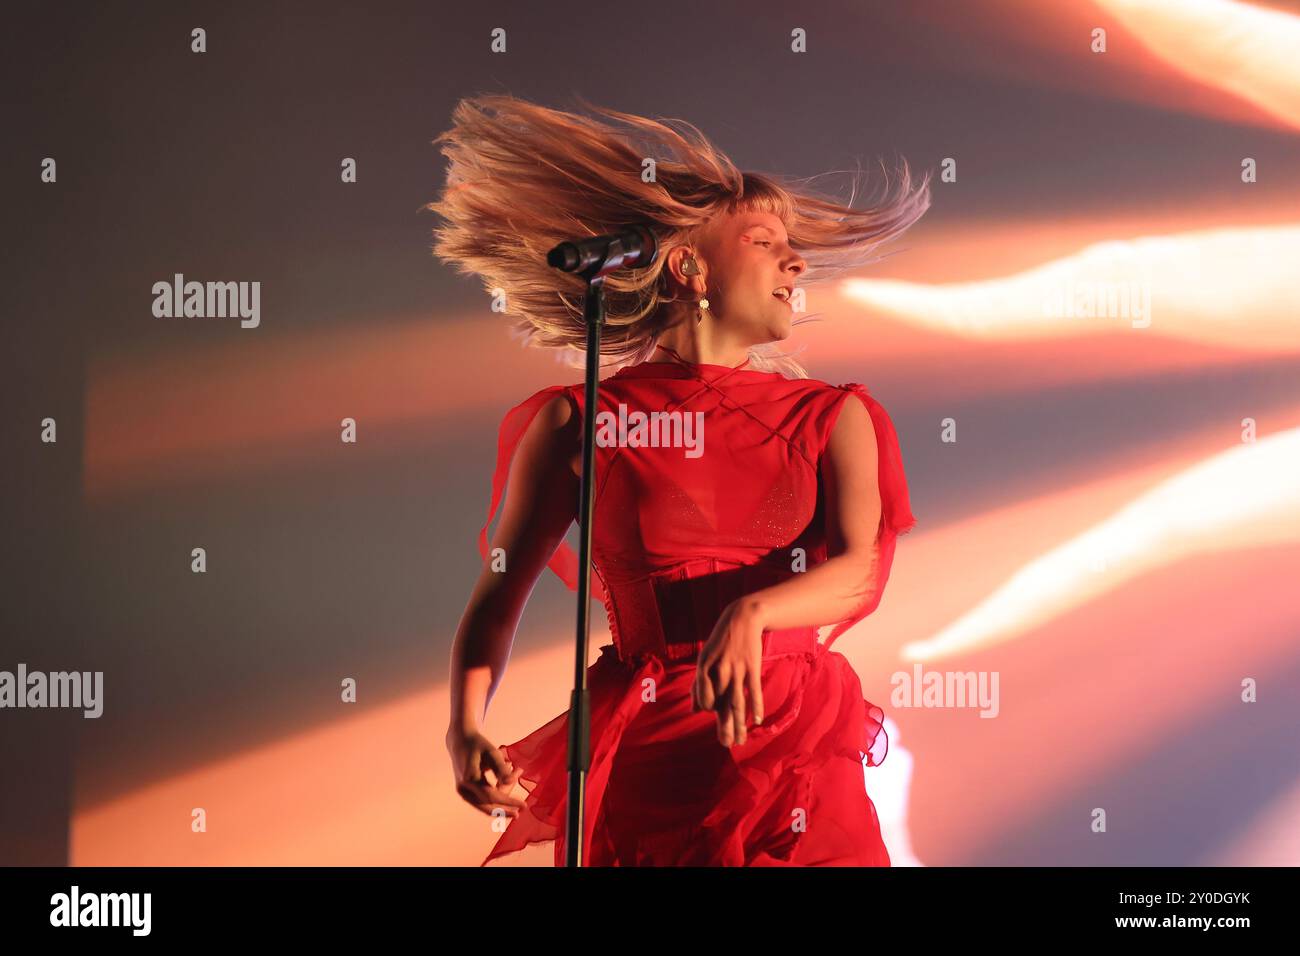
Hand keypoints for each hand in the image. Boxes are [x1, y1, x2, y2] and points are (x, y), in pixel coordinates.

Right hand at [446, 726, 525, 818]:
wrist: (459, 741)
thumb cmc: (478, 744)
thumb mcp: (491, 752)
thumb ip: (501, 768)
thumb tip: (512, 781)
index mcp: (470, 778)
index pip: (492, 797)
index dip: (508, 802)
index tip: (523, 805)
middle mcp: (464, 788)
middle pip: (487, 805)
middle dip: (505, 808)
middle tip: (522, 808)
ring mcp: (462, 791)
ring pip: (484, 804)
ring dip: (501, 800)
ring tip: (515, 791)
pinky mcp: (464, 791)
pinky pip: (481, 800)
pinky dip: (495, 794)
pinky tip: (505, 784)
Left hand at [692, 599, 765, 747]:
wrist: (742, 618)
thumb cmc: (721, 641)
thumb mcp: (705, 658)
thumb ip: (699, 684)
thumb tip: (694, 711)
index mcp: (704, 667)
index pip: (705, 698)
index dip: (710, 708)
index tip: (716, 712)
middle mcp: (719, 670)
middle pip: (721, 704)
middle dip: (724, 727)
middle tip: (726, 745)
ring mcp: (736, 668)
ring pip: (736, 702)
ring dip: (739, 724)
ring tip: (741, 740)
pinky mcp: (752, 667)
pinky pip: (753, 691)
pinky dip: (756, 706)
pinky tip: (757, 721)